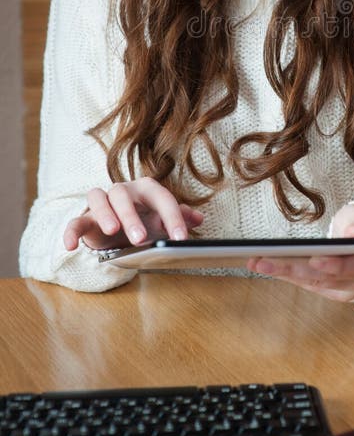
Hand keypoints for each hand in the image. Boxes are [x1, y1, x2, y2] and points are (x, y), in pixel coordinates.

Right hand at [63, 177, 203, 250]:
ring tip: (111, 230)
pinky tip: (71, 246)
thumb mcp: (163, 221)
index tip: (181, 238)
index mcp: (146, 189)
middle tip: (141, 239)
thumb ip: (180, 218)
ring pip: (99, 198)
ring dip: (105, 214)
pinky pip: (75, 221)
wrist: (117, 228)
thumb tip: (198, 218)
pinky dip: (71, 231)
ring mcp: (102, 203)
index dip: (172, 216)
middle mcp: (123, 191)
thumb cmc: (144, 220)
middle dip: (132, 216)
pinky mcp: (85, 218)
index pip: (161, 197)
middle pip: (125, 196)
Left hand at [246, 204, 353, 301]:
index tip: (313, 260)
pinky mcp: (340, 293)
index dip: (335, 265)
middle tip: (266, 263)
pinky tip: (273, 270)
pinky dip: (293, 279)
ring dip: (287, 275)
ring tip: (260, 264)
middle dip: (296, 270)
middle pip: (331, 277)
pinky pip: (314, 287)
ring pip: (318, 284)